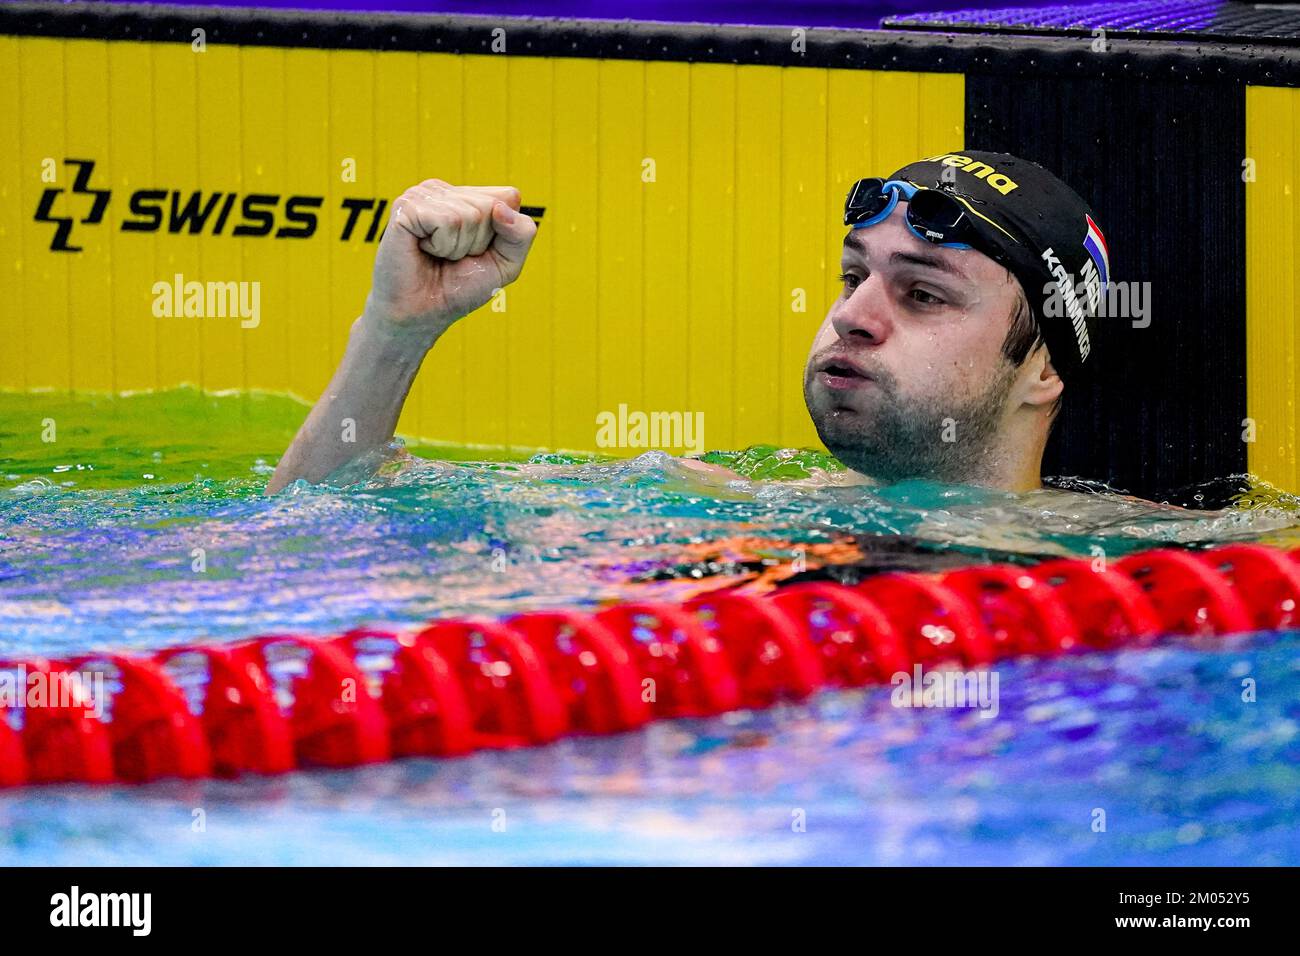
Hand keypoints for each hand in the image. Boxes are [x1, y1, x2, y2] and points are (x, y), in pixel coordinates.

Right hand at [362, 179, 537, 341]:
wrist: (421, 313)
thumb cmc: (459, 288)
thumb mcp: (506, 264)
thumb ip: (522, 234)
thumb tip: (500, 208)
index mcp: (467, 196)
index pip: (509, 197)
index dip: (503, 233)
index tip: (478, 251)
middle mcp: (445, 190)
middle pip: (491, 206)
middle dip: (479, 242)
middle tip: (453, 257)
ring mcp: (423, 195)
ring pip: (469, 214)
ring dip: (458, 247)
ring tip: (438, 255)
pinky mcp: (406, 206)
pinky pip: (447, 221)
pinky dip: (442, 245)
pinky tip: (424, 249)